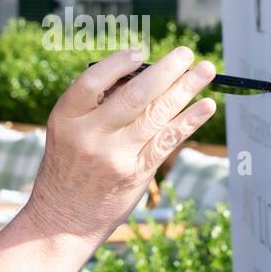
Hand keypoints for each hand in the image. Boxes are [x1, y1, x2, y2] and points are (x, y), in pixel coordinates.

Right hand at [25, 47, 215, 242]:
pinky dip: (188, 121)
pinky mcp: (135, 173)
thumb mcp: (67, 131)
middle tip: (186, 53)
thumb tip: (142, 74)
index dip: (118, 64)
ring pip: (156, 115)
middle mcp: (89, 135)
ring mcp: (114, 156)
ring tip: (206, 71)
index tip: (140, 52)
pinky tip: (206, 107)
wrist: (64, 219)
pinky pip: (166, 141)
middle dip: (165, 71)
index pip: (92, 82)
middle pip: (133, 96)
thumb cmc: (70, 166)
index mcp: (66, 117)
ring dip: (185, 89)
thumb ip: (97, 105)